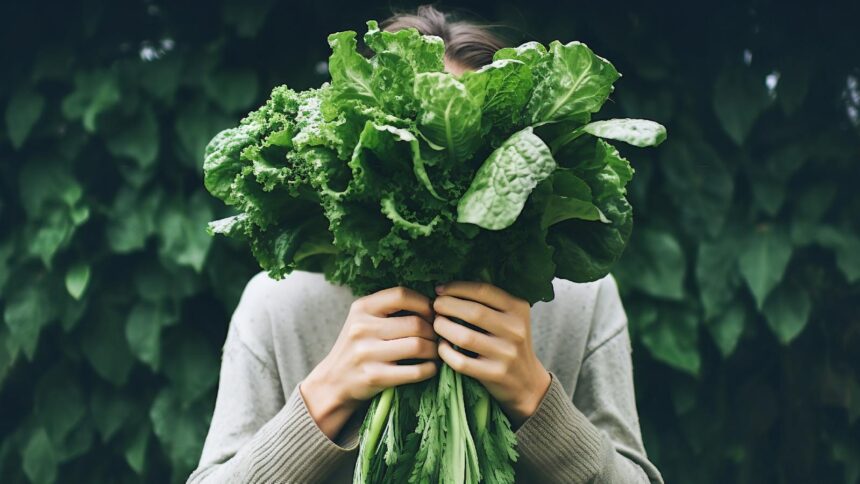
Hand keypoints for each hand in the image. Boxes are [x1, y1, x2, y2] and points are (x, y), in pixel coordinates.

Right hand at [300, 286, 438, 438]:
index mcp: (361, 308)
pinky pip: (415, 371)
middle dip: (433, 331)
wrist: (333, 382)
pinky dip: (429, 369)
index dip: (423, 303)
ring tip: (434, 352)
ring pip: (418, 345)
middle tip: (437, 338)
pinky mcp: (374, 377)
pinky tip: (430, 368)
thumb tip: (433, 304)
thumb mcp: (363, 320)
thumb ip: (389, 309)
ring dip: (434, 350)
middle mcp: (362, 328)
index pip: (401, 295)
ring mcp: (367, 353)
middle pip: (415, 323)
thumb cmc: (357, 347)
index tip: (431, 314)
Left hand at [432, 282, 550, 424]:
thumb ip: (489, 301)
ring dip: (443, 328)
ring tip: (436, 324)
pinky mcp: (495, 374)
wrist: (526, 382)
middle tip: (434, 306)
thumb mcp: (510, 318)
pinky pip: (461, 362)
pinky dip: (446, 352)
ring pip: (464, 337)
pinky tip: (442, 346)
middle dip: (446, 305)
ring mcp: (507, 354)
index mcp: (518, 309)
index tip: (439, 289)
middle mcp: (516, 330)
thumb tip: (451, 284)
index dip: (457, 287)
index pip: (483, 290)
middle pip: (473, 312)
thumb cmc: (509, 343)